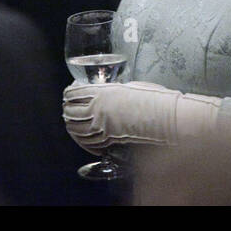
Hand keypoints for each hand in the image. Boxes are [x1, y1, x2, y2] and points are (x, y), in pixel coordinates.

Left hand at [62, 80, 221, 153]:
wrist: (162, 117)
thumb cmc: (150, 99)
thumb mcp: (128, 87)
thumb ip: (112, 91)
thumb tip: (107, 93)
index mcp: (101, 93)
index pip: (73, 93)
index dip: (69, 93)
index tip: (70, 92)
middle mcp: (97, 110)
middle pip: (69, 112)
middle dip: (67, 109)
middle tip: (69, 107)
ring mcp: (101, 127)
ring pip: (74, 130)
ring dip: (71, 126)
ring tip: (72, 122)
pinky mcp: (108, 141)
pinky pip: (88, 143)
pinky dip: (82, 140)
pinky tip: (83, 138)